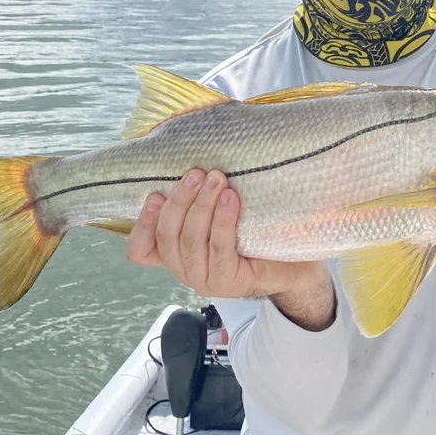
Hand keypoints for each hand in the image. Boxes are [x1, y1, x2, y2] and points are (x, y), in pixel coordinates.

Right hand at [125, 169, 336, 330]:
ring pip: (190, 241)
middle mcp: (185, 270)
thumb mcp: (221, 215)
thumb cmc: (256, 235)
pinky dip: (222, 221)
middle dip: (178, 200)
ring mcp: (204, 279)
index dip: (142, 224)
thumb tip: (200, 152)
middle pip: (167, 236)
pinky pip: (218, 248)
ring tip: (216, 179)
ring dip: (201, 205)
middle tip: (196, 173)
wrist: (295, 266)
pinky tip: (230, 199)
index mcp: (176, 255)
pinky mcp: (227, 282)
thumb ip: (201, 198)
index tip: (154, 194)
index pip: (140, 250)